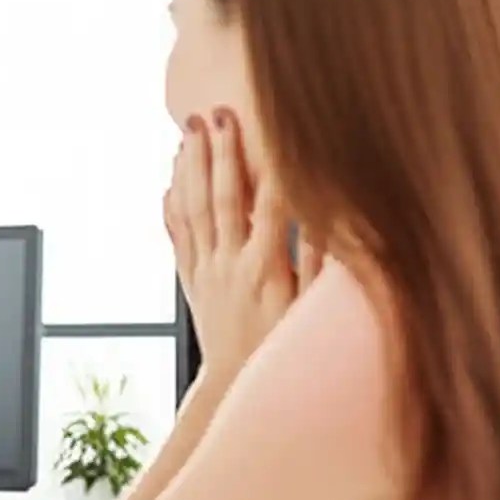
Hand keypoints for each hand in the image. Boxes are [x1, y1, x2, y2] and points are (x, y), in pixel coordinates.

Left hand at [165, 109, 322, 379]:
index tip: (269, 128)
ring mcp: (204, 270)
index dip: (268, 164)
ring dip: (190, 169)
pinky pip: (176, 236)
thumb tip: (330, 221)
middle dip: (219, 152)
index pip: (267, 204)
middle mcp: (228, 264)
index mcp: (265, 267)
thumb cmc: (282, 348)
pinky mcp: (189, 280)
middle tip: (214, 112)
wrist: (234, 386)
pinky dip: (171, 206)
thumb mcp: (311, 310)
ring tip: (187, 133)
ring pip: (192, 211)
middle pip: (221, 198)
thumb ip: (320, 264)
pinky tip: (169, 180)